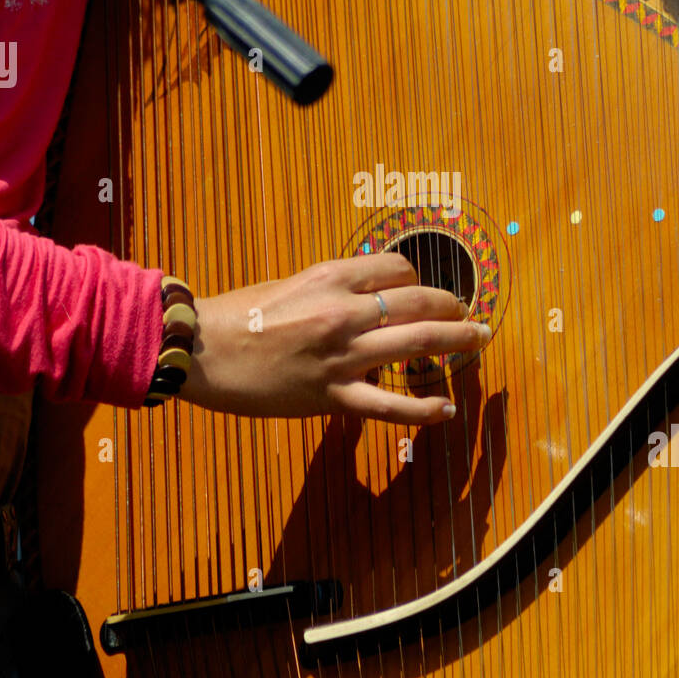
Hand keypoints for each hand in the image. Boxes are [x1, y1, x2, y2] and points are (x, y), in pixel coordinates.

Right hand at [177, 253, 490, 422]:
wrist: (200, 351)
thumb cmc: (236, 315)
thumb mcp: (289, 284)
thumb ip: (331, 290)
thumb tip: (365, 297)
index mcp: (331, 277)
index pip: (399, 269)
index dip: (418, 280)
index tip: (420, 292)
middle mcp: (344, 311)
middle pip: (421, 301)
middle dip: (453, 307)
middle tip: (468, 314)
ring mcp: (342, 355)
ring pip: (419, 343)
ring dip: (458, 341)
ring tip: (478, 341)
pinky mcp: (333, 396)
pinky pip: (391, 406)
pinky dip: (426, 408)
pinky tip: (447, 408)